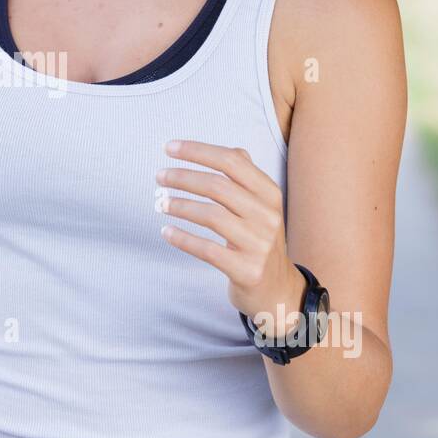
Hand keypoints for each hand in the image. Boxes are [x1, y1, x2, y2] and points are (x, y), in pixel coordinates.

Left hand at [156, 139, 304, 332]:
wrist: (278, 289)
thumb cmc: (259, 241)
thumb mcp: (262, 207)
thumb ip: (248, 178)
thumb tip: (232, 150)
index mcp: (270, 194)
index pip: (232, 161)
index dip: (198, 151)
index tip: (169, 148)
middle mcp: (267, 216)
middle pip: (218, 186)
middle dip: (183, 177)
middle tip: (159, 177)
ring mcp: (259, 244)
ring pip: (212, 216)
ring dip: (180, 206)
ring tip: (160, 203)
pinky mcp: (246, 270)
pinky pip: (208, 250)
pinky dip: (183, 239)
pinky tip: (166, 232)